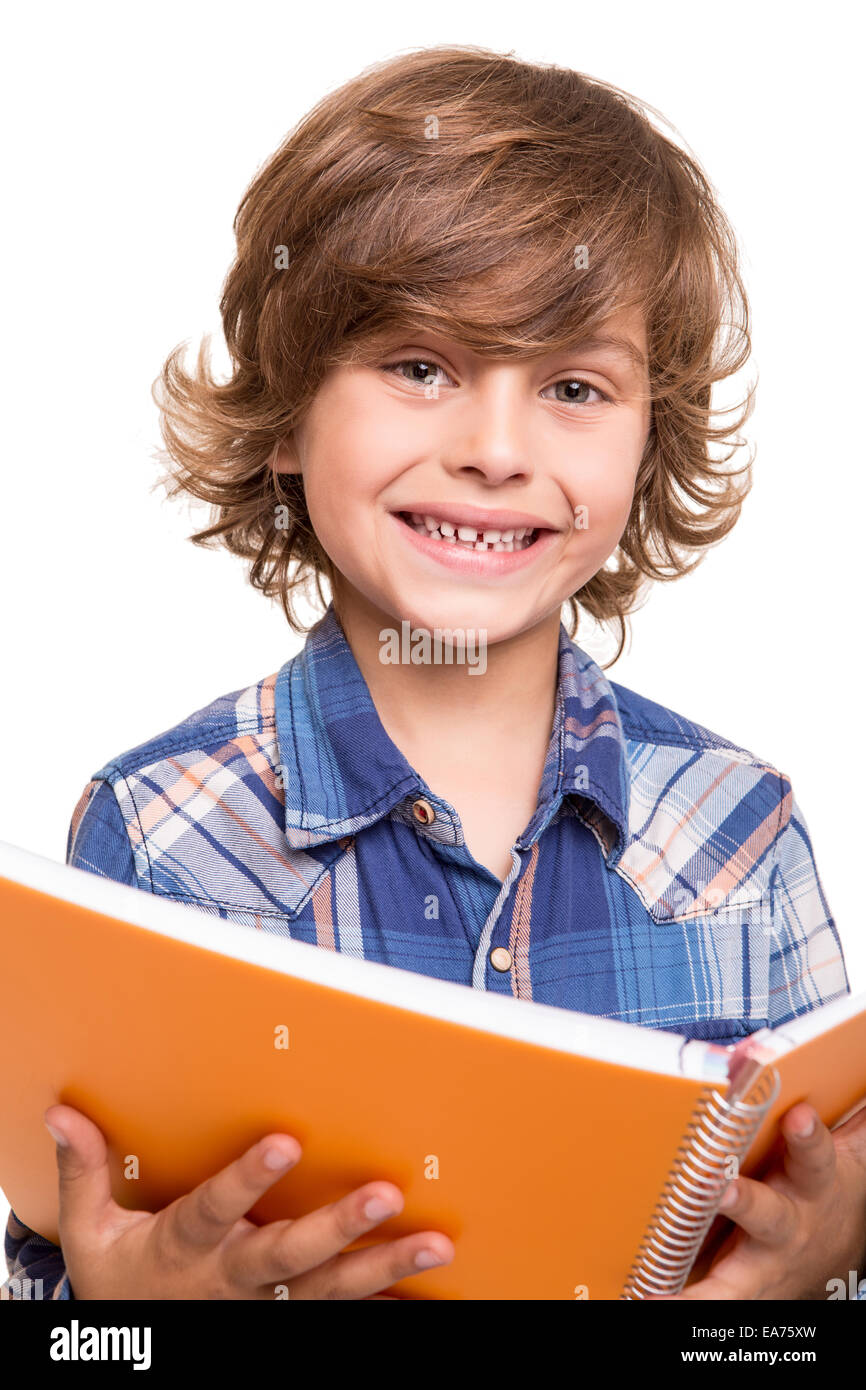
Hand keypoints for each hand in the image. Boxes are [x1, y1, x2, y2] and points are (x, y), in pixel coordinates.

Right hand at [45, 1104, 454, 1299]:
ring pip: (330, 1289)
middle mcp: (232, 1278)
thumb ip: (85, 1172)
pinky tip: (427, 1287)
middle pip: (287, 1255)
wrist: (136, 1340)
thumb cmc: (121, 1275)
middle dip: (337, 1228)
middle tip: (384, 1194)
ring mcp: (266, 1306)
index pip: (216, 1208)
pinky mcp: (289, 1321)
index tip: (284, 1141)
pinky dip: (386, 1302)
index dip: (248, 1179)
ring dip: (385, 1266)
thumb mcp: (90, 1231)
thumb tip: (63, 1115)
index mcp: (184, 1246)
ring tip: (436, 1242)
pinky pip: (342, 1314)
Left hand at [646, 1097, 865, 1299]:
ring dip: (701, 1287)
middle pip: (767, 1213)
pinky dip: (677, 1309)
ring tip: (660, 1294)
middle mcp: (787, 1225)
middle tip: (721, 1187)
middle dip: (745, 1201)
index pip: (813, 1153)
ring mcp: (763, 1266)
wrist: (834, 1253)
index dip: (806, 1135)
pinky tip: (643, 1304)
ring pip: (733, 1281)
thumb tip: (816, 1051)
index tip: (797, 1115)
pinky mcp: (740, 1294)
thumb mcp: (828, 1149)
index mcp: (811, 1182)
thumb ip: (823, 1114)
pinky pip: (709, 1306)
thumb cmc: (816, 1185)